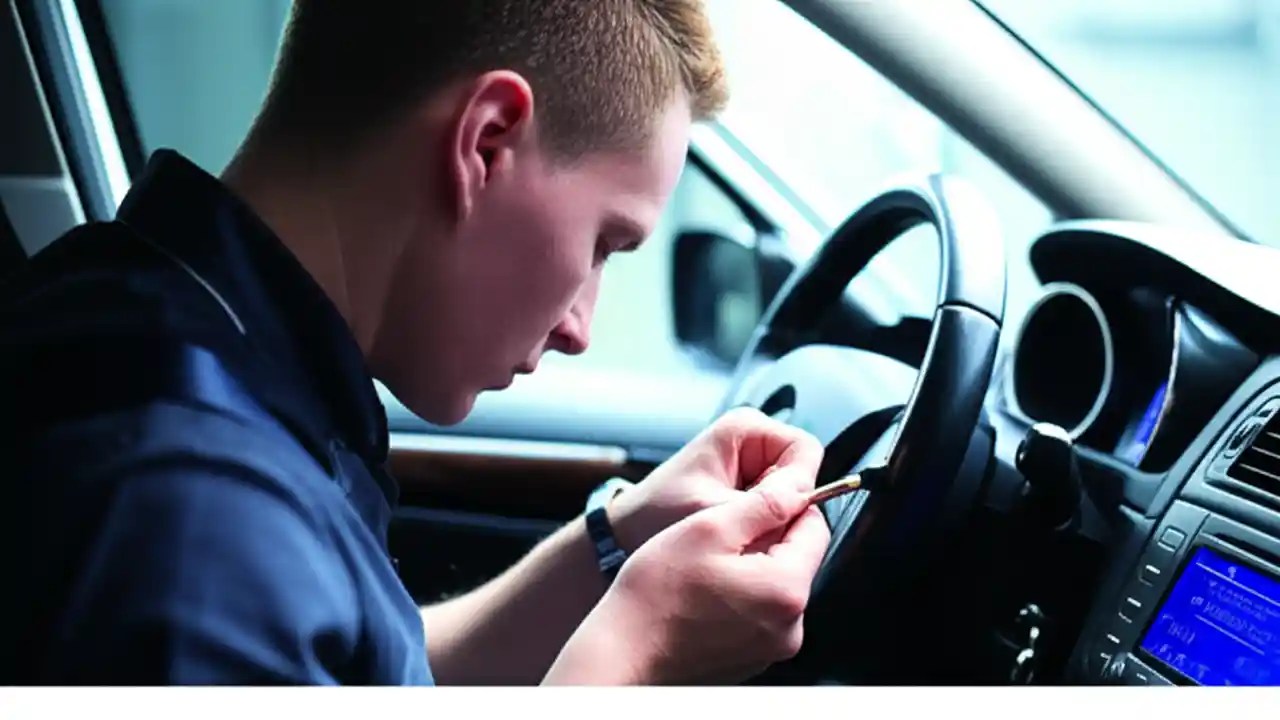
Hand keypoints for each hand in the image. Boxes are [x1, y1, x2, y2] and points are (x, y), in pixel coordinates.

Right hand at [547, 467, 830, 684]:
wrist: (624, 652)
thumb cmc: (657, 593)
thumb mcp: (710, 527)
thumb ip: (764, 503)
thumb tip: (800, 487)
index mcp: (786, 589)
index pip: (815, 526)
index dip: (787, 503)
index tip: (755, 497)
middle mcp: (790, 626)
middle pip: (797, 558)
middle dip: (767, 538)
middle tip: (720, 532)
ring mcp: (771, 646)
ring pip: (777, 584)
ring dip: (753, 566)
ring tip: (707, 565)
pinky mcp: (752, 657)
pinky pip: (760, 613)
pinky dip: (740, 596)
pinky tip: (705, 592)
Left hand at [607, 407, 825, 554]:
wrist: (625, 537)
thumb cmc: (656, 517)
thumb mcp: (715, 512)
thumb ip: (766, 506)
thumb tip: (812, 503)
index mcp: (745, 428)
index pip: (806, 450)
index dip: (800, 486)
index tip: (776, 513)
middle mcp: (751, 440)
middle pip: (800, 474)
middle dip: (784, 506)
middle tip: (749, 530)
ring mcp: (750, 464)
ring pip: (790, 496)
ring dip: (771, 520)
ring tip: (736, 535)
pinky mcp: (745, 489)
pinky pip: (774, 508)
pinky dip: (761, 527)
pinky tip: (735, 538)